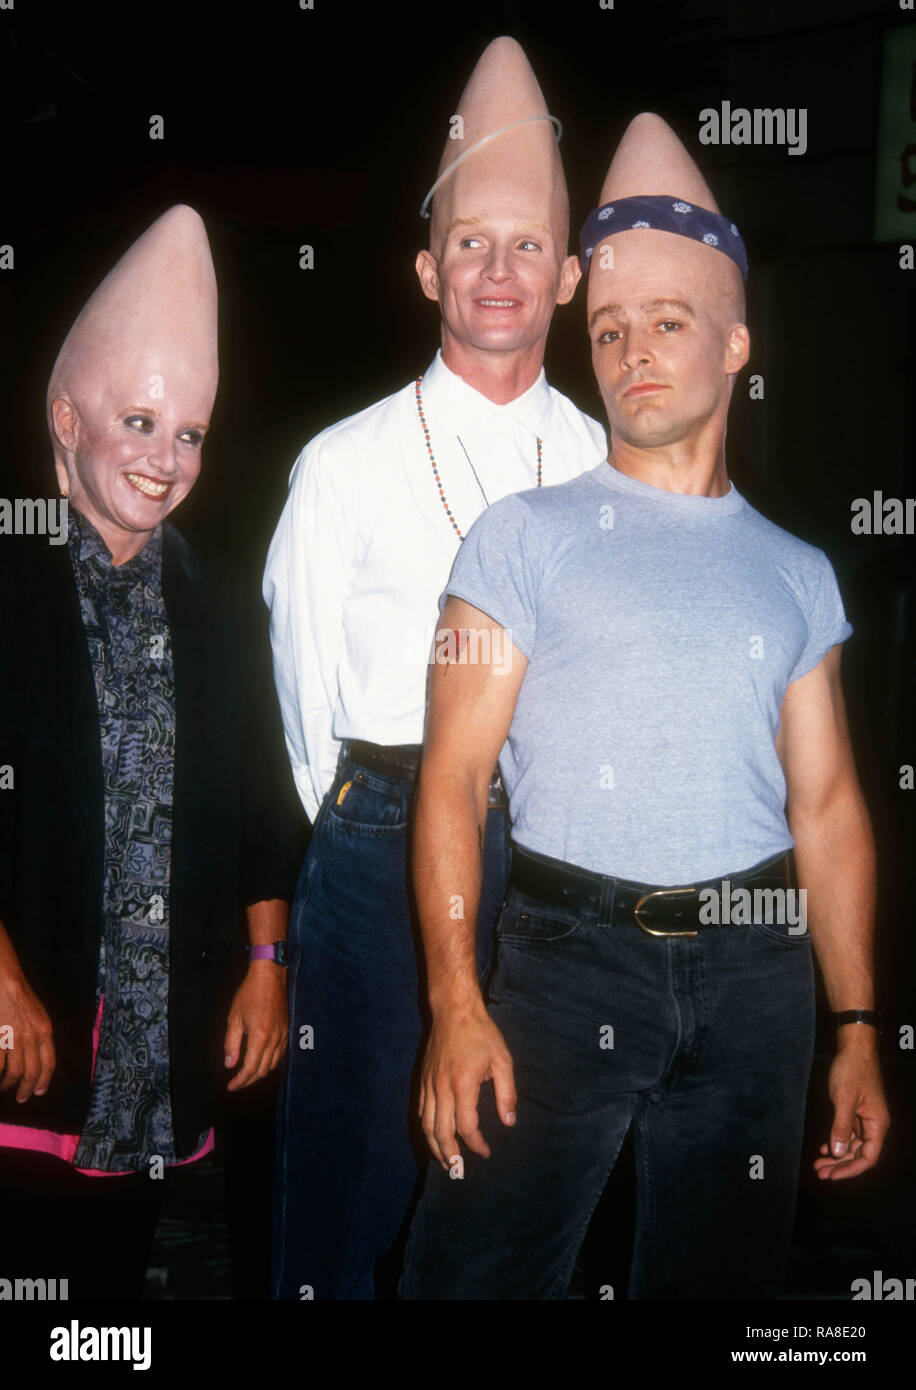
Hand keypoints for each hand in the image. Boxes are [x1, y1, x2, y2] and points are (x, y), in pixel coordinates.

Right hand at [0, 966, 55, 1101]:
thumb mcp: (40, 1015)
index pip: (49, 1063)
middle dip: (27, 1089)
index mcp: (45, 1032)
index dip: (44, 1080)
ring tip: (6, 1087)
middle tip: (22, 1098)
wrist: (6, 984)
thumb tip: (39, 1056)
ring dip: (9, 1084)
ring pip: (14, 1072)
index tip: (39, 1092)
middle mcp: (32, 1038)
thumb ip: (41, 1036)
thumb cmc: (22, 997)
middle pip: (32, 1072)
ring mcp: (13, 1039)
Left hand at [223, 961, 287, 1090]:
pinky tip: (260, 1062)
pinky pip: (280, 1055)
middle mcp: (275, 1039)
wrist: (270, 976)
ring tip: (246, 1076)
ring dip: (259, 1074)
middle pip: (263, 1070)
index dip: (240, 1080)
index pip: (250, 1068)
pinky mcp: (287, 1031)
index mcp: (260, 1036)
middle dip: (249, 1081)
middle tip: (236, 1084)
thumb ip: (231, 1043)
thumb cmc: (249, 994)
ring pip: (273, 1064)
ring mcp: (283, 1035)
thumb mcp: (234, 1018)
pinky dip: (269, 1063)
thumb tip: (229, 1064)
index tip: (230, 1086)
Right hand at [419, 1002, 516, 1170]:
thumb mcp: (503, 1060)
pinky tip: (433, 1138)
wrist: (453, 1010)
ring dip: (435, 1147)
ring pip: (426, 1125)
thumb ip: (507, 1093)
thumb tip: (509, 1121)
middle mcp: (441, 1088)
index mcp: (463, 1084)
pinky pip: (421, 1112)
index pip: (466, 1126)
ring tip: (445, 1163)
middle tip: (459, 1172)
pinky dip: (426, 1129)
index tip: (486, 1152)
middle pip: (441, 1132)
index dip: (476, 1144)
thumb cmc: (481, 1033)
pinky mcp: (423, 1080)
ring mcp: (429, 1084)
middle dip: (450, 1156)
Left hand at [814, 1034, 888, 1179]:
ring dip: (837, 1156)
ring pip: (853, 1145)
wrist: (854, 1047)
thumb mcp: (844, 1099)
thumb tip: (839, 1153)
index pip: (868, 1158)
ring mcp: (866, 1118)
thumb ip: (842, 1127)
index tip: (831, 1176)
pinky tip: (824, 1148)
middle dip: (840, 1166)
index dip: (850, 1170)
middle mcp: (875, 1124)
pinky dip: (837, 1142)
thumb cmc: (851, 1070)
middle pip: (860, 1154)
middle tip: (820, 1173)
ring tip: (818, 1164)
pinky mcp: (857, 1111)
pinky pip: (849, 1134)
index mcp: (878, 1124)